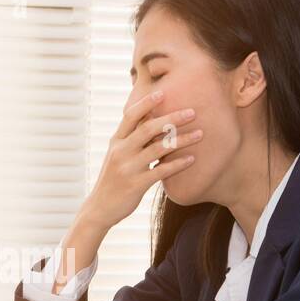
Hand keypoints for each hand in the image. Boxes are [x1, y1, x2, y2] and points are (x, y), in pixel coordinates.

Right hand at [80, 89, 203, 231]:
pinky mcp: (136, 185)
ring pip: (158, 149)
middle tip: (192, 112)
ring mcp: (127, 168)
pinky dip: (177, 164)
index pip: (131, 116)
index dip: (147, 103)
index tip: (164, 92)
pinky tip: (191, 159)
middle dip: (172, 119)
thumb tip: (151, 120)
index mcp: (116, 141)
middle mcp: (120, 151)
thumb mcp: (118, 156)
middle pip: (148, 129)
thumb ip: (132, 139)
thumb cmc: (113, 179)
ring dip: (182, 140)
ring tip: (200, 134)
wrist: (99, 208)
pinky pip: (161, 171)